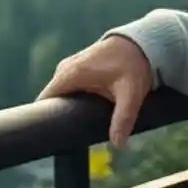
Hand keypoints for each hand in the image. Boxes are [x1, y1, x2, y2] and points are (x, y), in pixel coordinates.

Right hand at [37, 35, 152, 148]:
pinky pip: (66, 87)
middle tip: (72, 134)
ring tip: (78, 124)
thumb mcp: (131, 94)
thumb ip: (123, 119)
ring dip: (66, 107)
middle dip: (58, 116)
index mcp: (71, 74)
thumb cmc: (134, 65)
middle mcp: (65, 68)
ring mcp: (70, 66)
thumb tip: (118, 145)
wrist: (142, 42)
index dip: (45, 118)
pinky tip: (83, 110)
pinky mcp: (77, 66)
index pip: (45, 100)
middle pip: (52, 99)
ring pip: (60, 93)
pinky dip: (72, 98)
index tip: (54, 136)